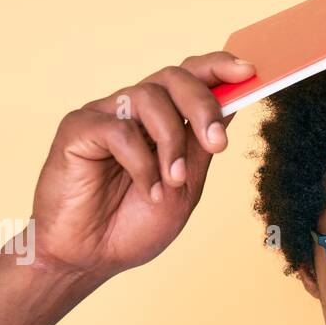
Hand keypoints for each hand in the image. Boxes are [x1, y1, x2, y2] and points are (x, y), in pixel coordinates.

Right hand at [29, 51, 255, 279]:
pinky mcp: (77, 128)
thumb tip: (233, 104)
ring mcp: (104, 116)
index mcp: (162, 121)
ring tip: (173, 181)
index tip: (249, 72)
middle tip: (217, 143)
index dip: (219, 67)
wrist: (90, 257)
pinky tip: (146, 189)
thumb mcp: (186, 187)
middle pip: (174, 77)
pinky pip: (118, 129)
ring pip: (149, 97)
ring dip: (171, 142)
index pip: (190, 77)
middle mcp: (133, 111)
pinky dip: (141, 162)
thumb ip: (202, 147)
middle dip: (204, 106)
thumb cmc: (133, 225)